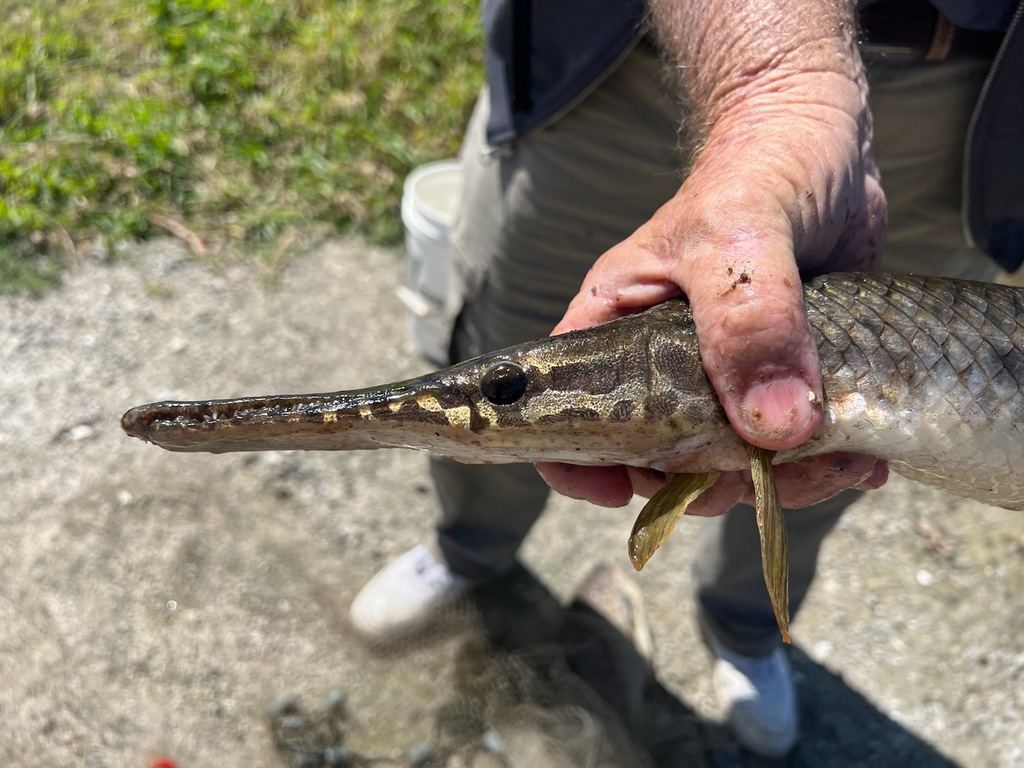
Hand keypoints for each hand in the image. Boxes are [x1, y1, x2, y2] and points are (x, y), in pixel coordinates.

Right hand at [537, 3, 887, 510]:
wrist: (821, 137)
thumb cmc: (757, 169)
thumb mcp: (740, 238)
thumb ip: (747, 325)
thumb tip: (771, 429)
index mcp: (616, 328)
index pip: (567, 412)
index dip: (579, 465)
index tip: (625, 491)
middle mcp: (661, 364)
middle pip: (656, 459)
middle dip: (707, 485)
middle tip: (762, 475)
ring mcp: (724, 376)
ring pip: (730, 465)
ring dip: (781, 484)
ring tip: (839, 460)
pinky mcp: (782, 378)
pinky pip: (791, 448)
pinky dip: (826, 466)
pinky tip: (861, 455)